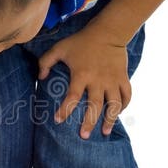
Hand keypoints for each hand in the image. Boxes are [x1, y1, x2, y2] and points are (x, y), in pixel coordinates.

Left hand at [38, 22, 130, 138]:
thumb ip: (45, 62)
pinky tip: (119, 113)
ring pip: (114, 105)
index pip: (72, 97)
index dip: (65, 110)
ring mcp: (112, 80)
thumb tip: (40, 78)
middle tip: (84, 136)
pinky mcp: (123, 78)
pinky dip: (124, 106)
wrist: (108, 31)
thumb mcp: (59, 48)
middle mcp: (98, 80)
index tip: (57, 120)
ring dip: (110, 119)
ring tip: (105, 132)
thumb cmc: (81, 41)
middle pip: (95, 106)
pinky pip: (127, 95)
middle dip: (89, 122)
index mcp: (81, 74)